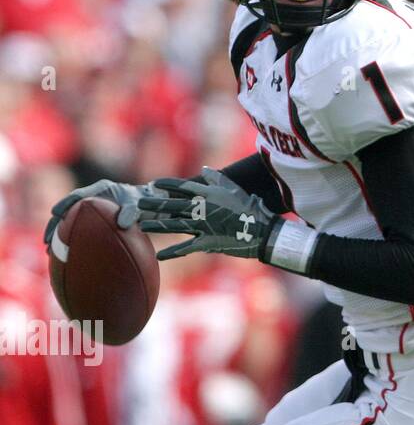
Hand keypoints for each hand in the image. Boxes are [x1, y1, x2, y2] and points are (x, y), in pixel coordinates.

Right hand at [44, 180, 164, 247]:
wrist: (153, 205)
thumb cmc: (146, 201)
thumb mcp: (139, 204)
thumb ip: (132, 211)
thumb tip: (122, 223)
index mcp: (101, 190)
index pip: (77, 196)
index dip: (64, 204)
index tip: (55, 213)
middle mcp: (93, 200)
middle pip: (67, 212)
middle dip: (55, 226)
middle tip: (47, 241)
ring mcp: (93, 212)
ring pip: (70, 224)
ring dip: (60, 237)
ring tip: (50, 252)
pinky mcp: (96, 223)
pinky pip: (81, 233)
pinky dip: (73, 243)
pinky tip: (66, 258)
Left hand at [138, 168, 282, 260]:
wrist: (262, 231)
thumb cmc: (251, 208)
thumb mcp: (235, 189)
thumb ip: (217, 179)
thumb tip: (204, 168)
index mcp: (210, 194)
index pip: (183, 186)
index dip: (167, 185)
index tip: (155, 184)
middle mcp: (203, 208)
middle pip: (173, 205)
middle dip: (155, 204)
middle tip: (140, 204)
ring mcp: (204, 226)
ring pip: (175, 225)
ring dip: (158, 226)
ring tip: (142, 226)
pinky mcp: (207, 242)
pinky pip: (186, 248)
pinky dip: (172, 253)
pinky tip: (159, 256)